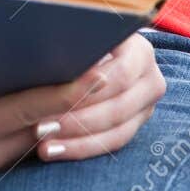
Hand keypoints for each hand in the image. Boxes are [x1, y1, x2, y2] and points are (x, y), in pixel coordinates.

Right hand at [0, 47, 128, 186]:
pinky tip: (48, 104)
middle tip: (103, 69)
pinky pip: (13, 148)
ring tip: (85, 82)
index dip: (66, 92)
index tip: (98, 72)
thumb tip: (22, 54)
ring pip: (29, 140)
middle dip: (70, 102)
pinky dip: (31, 125)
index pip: (25, 111)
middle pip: (35, 128)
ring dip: (55, 114)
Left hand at [29, 29, 166, 162]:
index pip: (119, 76)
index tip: (54, 105)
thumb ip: (68, 58)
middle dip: (78, 121)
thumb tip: (83, 78)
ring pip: (118, 130)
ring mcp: (145, 101)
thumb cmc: (63, 40)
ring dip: (78, 141)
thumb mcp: (64, 42)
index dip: (87, 92)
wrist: (74, 51)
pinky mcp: (135, 122)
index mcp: (138, 47)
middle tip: (40, 128)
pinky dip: (82, 148)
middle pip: (119, 107)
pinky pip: (113, 142)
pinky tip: (54, 150)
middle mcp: (149, 74)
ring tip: (43, 146)